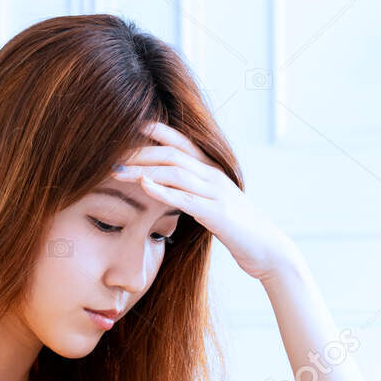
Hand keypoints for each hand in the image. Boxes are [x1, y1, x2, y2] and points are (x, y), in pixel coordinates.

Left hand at [113, 120, 296, 281]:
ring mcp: (217, 194)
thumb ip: (195, 195)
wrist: (270, 252)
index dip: (156, 132)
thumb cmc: (240, 232)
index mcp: (213, 172)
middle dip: (139, 152)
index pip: (181, 143)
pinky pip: (186, 198)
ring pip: (175, 172)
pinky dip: (163, 190)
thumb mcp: (215, 207)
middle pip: (171, 154)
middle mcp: (214, 176)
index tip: (128, 128)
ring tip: (117, 171)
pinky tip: (144, 186)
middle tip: (110, 155)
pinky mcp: (218, 214)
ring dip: (143, 169)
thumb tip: (170, 192)